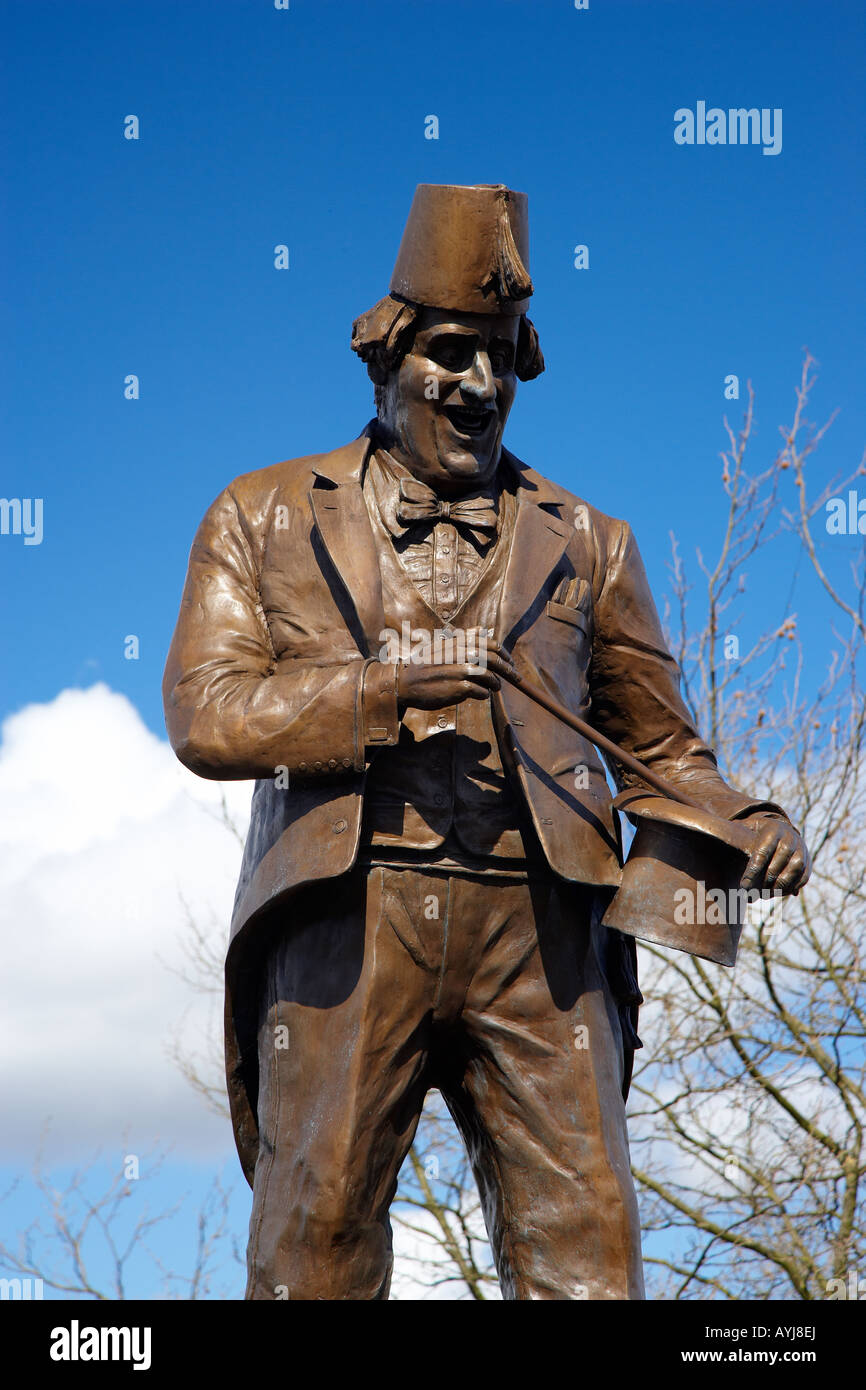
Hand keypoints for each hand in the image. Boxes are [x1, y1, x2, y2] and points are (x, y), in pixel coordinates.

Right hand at [395, 640, 516, 710]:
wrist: (405, 683)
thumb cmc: (424, 666)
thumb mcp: (440, 646)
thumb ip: (461, 638)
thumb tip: (482, 630)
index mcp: (457, 643)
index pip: (490, 643)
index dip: (504, 653)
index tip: (510, 661)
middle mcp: (460, 655)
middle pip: (493, 660)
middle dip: (508, 669)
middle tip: (513, 677)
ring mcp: (459, 671)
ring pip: (489, 676)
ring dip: (496, 683)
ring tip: (494, 687)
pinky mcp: (458, 688)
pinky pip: (481, 692)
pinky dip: (484, 694)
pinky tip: (481, 695)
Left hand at [740, 817, 811, 894]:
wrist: (782, 831)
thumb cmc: (755, 833)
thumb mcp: (745, 829)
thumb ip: (733, 835)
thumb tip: (710, 837)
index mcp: (772, 829)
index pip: (761, 853)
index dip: (752, 872)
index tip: (743, 886)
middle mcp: (790, 838)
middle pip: (777, 865)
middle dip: (763, 883)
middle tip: (752, 895)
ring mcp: (801, 850)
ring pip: (793, 871)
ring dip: (778, 887)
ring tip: (764, 895)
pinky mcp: (808, 862)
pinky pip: (803, 878)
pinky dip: (791, 888)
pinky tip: (778, 894)